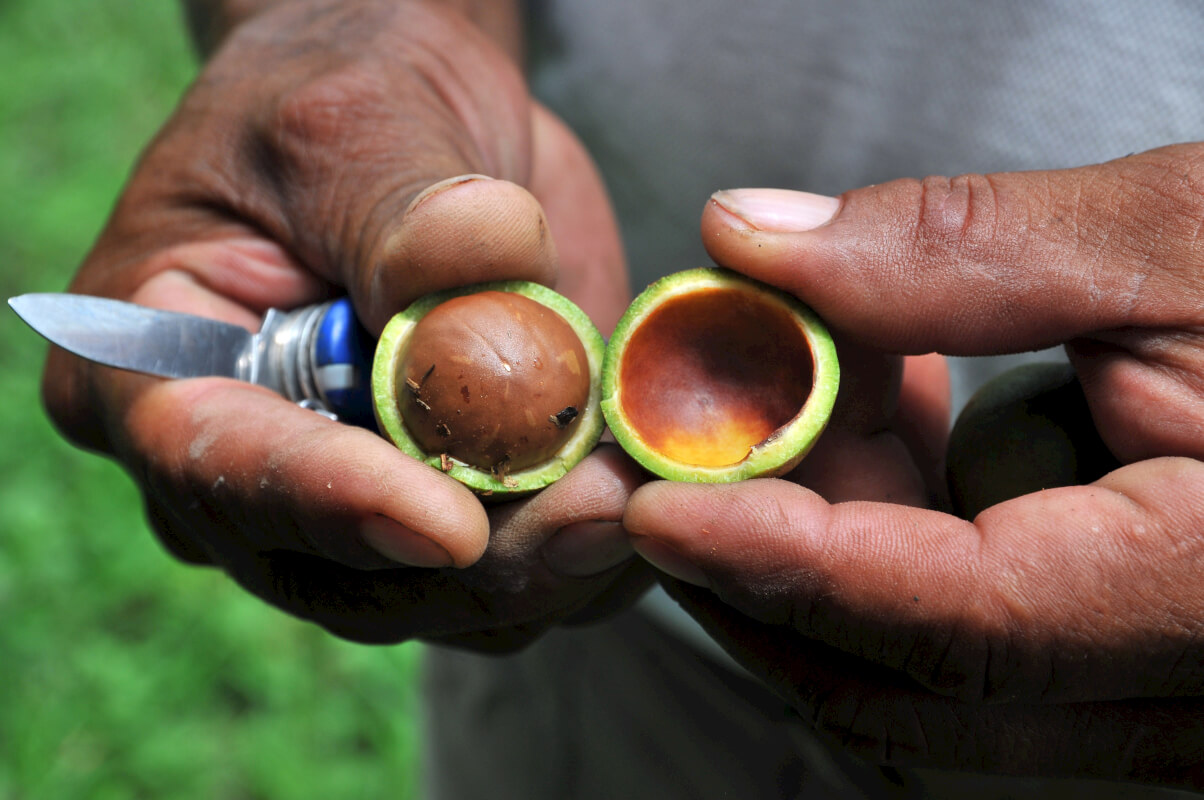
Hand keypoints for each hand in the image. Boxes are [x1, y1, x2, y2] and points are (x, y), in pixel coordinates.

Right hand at [42, 0, 646, 647]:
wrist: (420, 132)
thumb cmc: (347, 104)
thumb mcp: (356, 120)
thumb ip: (406, 202)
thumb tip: (486, 254)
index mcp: (156, 373)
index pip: (220, 465)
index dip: (335, 504)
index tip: (448, 523)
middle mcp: (239, 476)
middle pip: (345, 574)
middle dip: (482, 559)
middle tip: (605, 510)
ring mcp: (349, 516)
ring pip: (445, 599)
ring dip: (552, 563)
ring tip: (640, 489)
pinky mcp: (448, 519)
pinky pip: (517, 579)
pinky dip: (587, 554)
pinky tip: (643, 492)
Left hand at [625, 143, 1203, 786]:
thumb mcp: (1184, 242)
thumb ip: (958, 251)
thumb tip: (753, 242)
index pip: (957, 626)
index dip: (784, 561)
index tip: (654, 505)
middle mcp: (1194, 705)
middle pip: (908, 681)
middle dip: (777, 557)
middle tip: (711, 424)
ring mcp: (1166, 714)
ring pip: (923, 686)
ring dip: (832, 552)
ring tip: (826, 397)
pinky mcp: (1139, 687)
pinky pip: (968, 660)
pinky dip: (898, 558)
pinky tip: (903, 436)